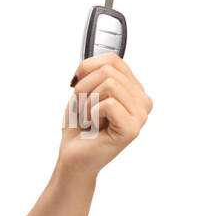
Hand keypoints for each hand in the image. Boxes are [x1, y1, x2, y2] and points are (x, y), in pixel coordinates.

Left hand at [58, 52, 152, 178]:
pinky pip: (108, 104)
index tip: (79, 88)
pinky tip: (94, 127)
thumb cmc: (79, 127)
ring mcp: (140, 115)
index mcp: (134, 89)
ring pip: (108, 84)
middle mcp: (142, 100)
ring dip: (87, 102)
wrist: (73, 156)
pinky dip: (91, 114)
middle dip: (84, 89)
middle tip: (84, 109)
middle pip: (108, 70)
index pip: (112, 59)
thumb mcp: (84, 90)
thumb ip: (97, 70)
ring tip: (89, 118)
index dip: (86, 70)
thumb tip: (97, 60)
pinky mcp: (132, 128)